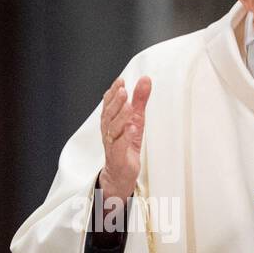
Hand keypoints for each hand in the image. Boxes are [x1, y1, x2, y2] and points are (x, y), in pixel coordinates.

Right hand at [99, 76, 151, 202]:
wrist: (120, 173)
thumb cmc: (126, 144)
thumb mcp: (136, 119)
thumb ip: (140, 99)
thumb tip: (145, 79)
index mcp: (110, 121)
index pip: (108, 103)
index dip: (113, 92)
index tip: (120, 81)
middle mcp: (108, 131)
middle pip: (109, 114)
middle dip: (115, 102)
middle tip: (123, 90)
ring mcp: (112, 144)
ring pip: (113, 128)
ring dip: (120, 116)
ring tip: (129, 106)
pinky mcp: (118, 157)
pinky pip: (120, 146)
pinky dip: (126, 136)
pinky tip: (132, 128)